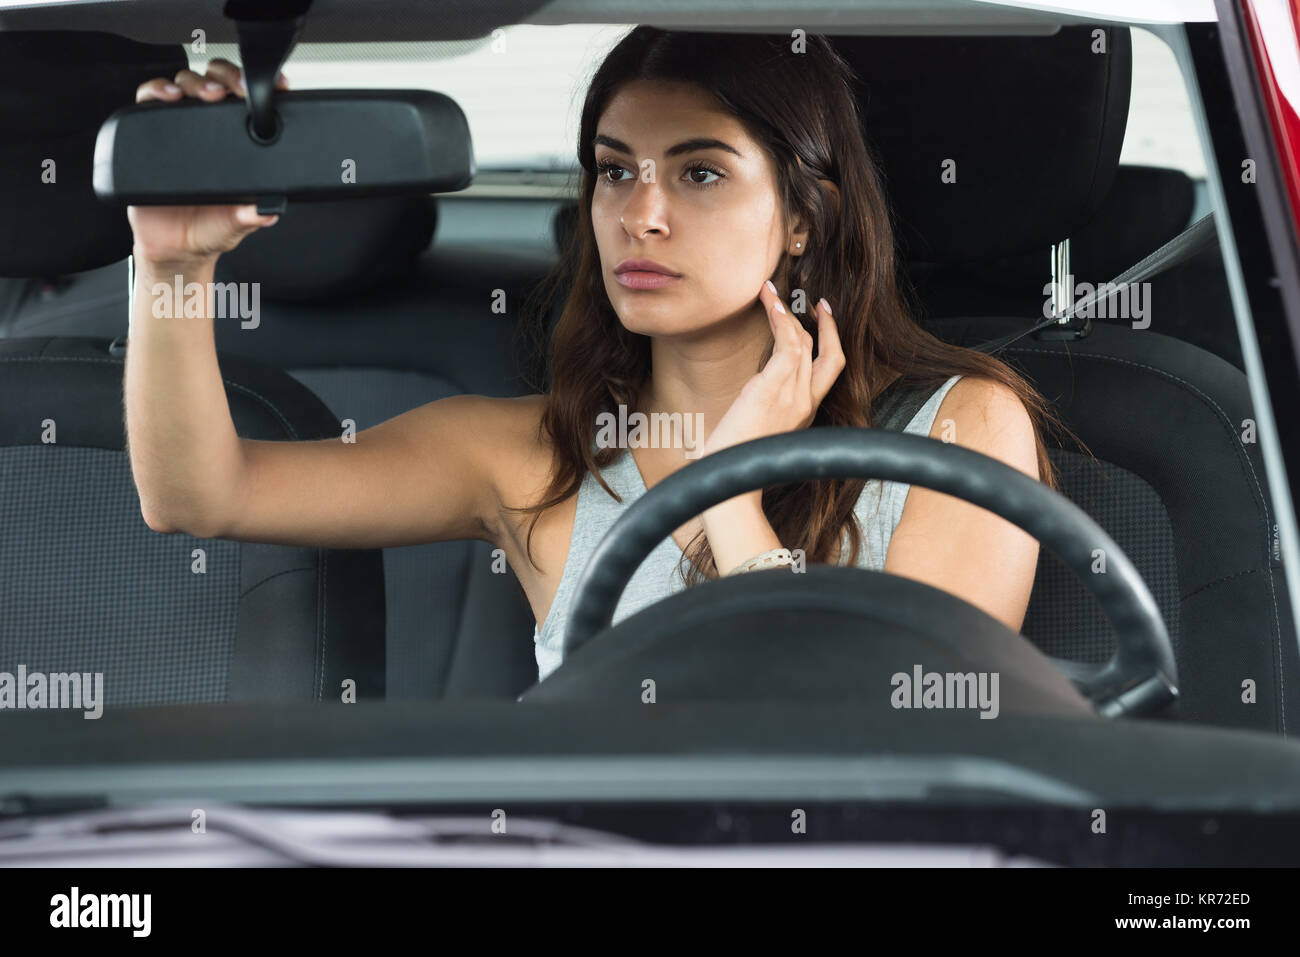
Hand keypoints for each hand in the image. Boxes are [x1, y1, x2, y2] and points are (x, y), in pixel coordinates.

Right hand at [127, 58, 290, 269]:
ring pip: (183, 85)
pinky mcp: (148, 134)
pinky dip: (155, 92)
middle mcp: (208, 132)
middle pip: (215, 84)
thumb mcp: (236, 225)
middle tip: (229, 90)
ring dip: (192, 82)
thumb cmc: (208, 231)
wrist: (172, 248)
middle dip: (224, 77)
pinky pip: (147, 102)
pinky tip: (166, 97)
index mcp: (236, 147)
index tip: (274, 88)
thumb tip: (270, 210)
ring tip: (204, 94)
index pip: (249, 105)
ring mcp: (178, 130)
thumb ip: (252, 217)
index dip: (259, 91)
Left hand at [701, 279, 845, 457]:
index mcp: (804, 414)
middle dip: (827, 326)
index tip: (821, 325)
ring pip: (804, 343)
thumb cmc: (735, 462)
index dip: (828, 345)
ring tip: (770, 291)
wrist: (730, 487)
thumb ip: (762, 406)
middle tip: (816, 303)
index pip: (825, 373)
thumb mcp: (756, 430)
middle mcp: (806, 404)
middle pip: (828, 355)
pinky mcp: (774, 388)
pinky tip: (769, 303)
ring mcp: (794, 396)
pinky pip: (787, 343)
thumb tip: (752, 389)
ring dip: (788, 312)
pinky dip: (780, 319)